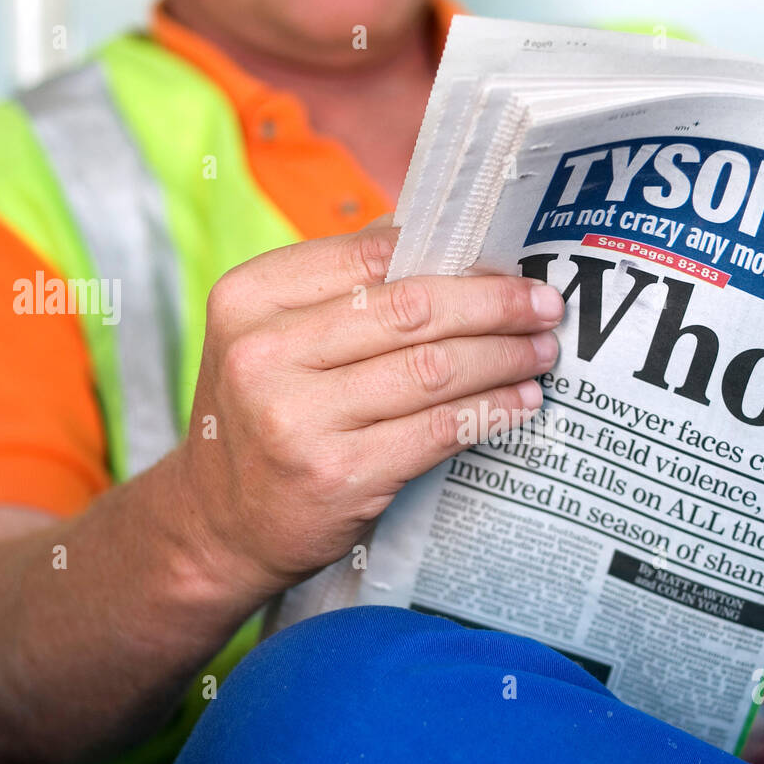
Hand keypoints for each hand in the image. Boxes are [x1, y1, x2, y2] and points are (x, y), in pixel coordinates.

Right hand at [172, 221, 563, 599]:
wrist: (219, 526)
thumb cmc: (262, 417)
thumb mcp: (268, 337)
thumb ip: (339, 287)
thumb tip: (441, 237)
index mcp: (249, 299)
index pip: (371, 255)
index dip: (451, 255)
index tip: (502, 263)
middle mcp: (265, 354)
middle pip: (411, 308)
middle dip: (493, 304)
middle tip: (543, 304)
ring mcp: (299, 419)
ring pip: (432, 368)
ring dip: (503, 356)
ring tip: (541, 350)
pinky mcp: (339, 475)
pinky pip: (438, 429)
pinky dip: (490, 409)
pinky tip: (519, 400)